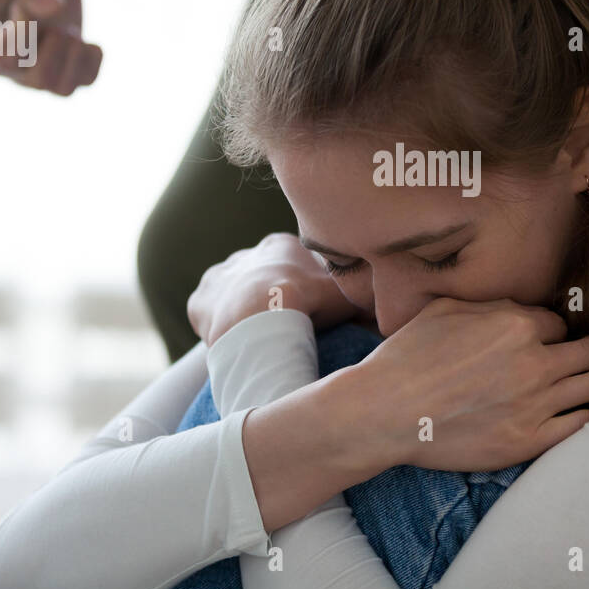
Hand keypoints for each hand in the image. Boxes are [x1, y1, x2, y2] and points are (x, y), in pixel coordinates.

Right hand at [0, 0, 102, 95]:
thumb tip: (53, 7)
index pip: (3, 56)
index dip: (25, 31)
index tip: (24, 2)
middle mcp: (0, 62)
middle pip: (37, 78)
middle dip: (57, 43)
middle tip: (54, 13)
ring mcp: (30, 70)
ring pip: (62, 88)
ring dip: (75, 54)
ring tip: (68, 28)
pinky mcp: (61, 68)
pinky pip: (85, 80)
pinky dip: (92, 59)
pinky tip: (87, 39)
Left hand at [187, 233, 366, 346]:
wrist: (259, 318)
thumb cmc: (308, 302)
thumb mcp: (349, 296)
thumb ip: (367, 299)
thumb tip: (389, 309)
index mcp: (280, 246)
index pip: (294, 266)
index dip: (303, 289)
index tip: (310, 311)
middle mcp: (246, 255)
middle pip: (262, 279)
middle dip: (271, 299)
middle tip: (286, 327)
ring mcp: (219, 277)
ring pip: (233, 295)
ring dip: (243, 312)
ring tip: (260, 340)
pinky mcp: (199, 301)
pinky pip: (210, 313)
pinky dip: (220, 327)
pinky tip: (235, 343)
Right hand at [338, 297, 588, 473]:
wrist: (384, 412)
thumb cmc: (408, 357)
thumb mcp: (446, 310)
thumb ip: (493, 306)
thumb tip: (522, 310)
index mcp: (516, 326)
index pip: (560, 322)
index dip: (550, 332)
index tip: (542, 343)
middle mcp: (534, 362)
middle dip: (584, 351)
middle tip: (572, 360)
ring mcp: (534, 404)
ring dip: (588, 381)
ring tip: (574, 386)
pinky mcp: (529, 441)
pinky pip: (582, 423)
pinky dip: (581, 414)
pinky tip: (566, 412)